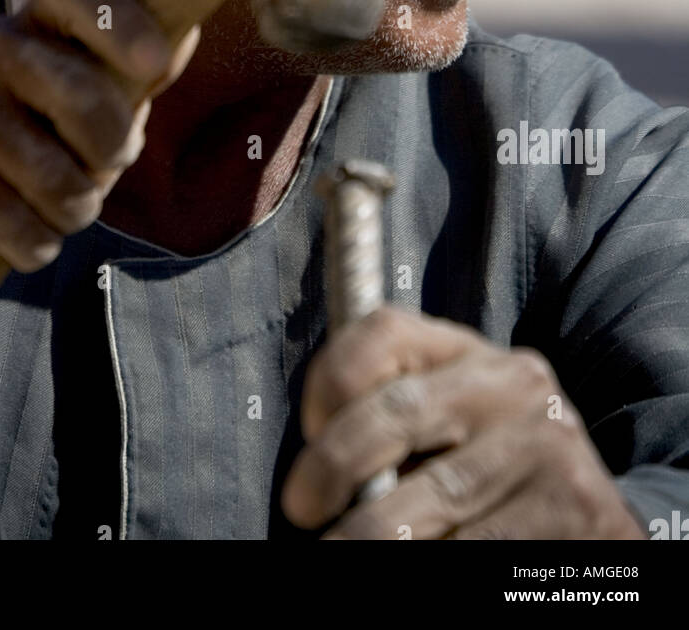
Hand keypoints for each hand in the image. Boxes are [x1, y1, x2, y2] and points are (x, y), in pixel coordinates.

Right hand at [0, 0, 194, 311]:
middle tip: (109, 170)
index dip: (123, 21)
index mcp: (42, 16)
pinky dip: (32, 241)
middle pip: (77, 90)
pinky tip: (34, 239)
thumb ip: (142, 73)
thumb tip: (182, 37)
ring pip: (43, 168)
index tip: (158, 65)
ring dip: (74, 208)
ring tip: (70, 210)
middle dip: (111, 150)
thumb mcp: (104, 103)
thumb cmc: (49, 140)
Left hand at [281, 306, 647, 539]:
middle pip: (395, 411)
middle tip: (303, 511)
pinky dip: (431, 562)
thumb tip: (318, 463)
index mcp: (467, 352)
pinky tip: (418, 564)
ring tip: (340, 553)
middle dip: (333, 466)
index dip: (328, 380)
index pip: (383, 332)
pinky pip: (477, 546)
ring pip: (435, 496)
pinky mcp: (574, 509)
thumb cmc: (486, 466)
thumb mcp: (446, 422)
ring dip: (370, 536)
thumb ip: (391, 421)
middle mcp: (511, 385)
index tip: (308, 432)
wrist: (591, 513)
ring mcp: (545, 445)